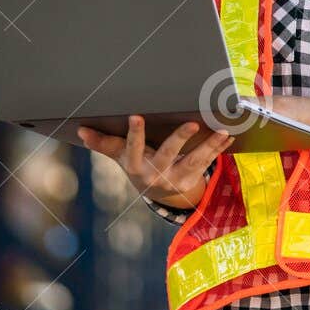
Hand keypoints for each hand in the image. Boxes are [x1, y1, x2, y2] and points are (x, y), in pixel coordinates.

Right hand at [77, 115, 230, 209]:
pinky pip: (207, 163)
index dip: (135, 134)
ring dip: (209, 146)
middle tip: (192, 124)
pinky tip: (228, 136)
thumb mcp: (120, 156)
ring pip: (194, 162)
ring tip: (221, 131)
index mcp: (136, 167)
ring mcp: (176, 179)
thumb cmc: (138, 164)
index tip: (136, 116)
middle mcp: (156, 175)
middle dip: (180, 139)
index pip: (133, 150)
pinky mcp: (191, 180)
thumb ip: (104, 143)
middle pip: (168, 154)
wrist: (157, 192)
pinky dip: (218, 150)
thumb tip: (80, 130)